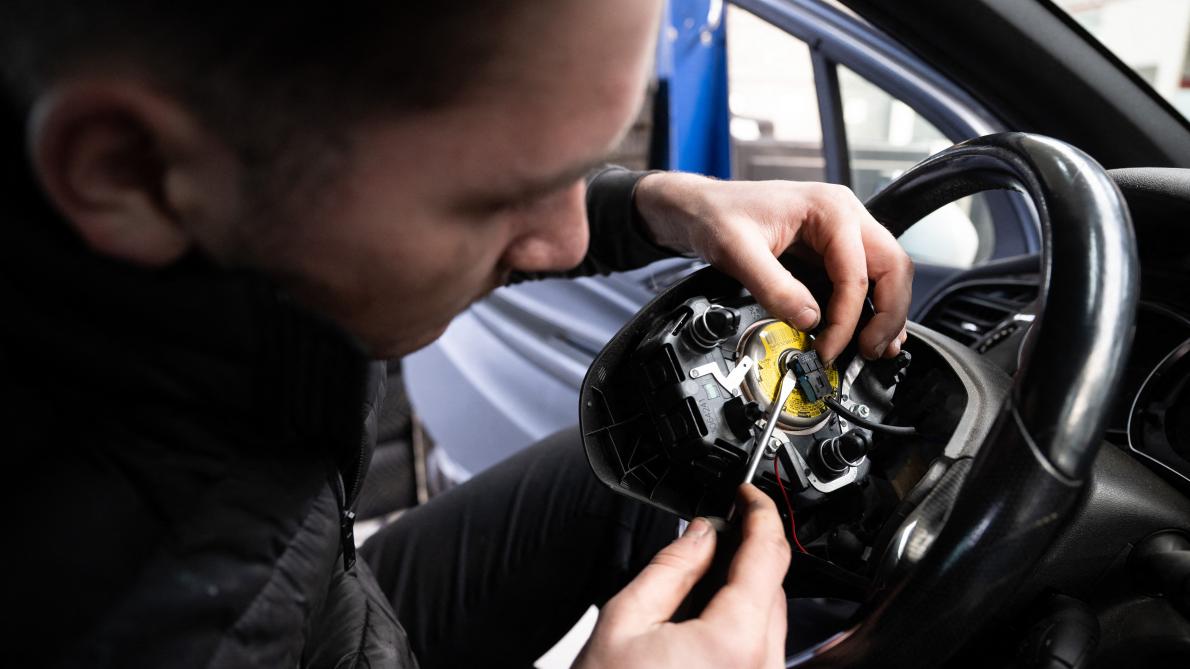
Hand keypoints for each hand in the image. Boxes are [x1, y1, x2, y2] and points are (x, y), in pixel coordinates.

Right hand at [573, 485, 789, 668]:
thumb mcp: (625, 621)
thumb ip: (671, 567)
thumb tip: (702, 530)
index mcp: (735, 642)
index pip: (768, 555)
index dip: (760, 513)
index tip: (748, 494)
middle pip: (772, 587)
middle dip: (744, 552)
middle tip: (709, 529)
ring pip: (767, 618)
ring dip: (740, 589)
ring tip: (692, 584)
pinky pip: (758, 647)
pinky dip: (736, 622)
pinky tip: (697, 621)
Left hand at [634, 173, 912, 362]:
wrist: (700, 207)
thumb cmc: (717, 215)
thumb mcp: (737, 251)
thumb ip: (773, 286)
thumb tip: (808, 320)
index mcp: (830, 209)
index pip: (856, 273)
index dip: (846, 319)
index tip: (827, 347)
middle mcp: (846, 215)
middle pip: (893, 268)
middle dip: (888, 314)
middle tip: (869, 351)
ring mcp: (844, 231)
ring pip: (888, 273)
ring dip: (887, 312)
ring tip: (877, 347)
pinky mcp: (834, 248)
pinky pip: (867, 277)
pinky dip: (873, 305)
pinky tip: (869, 330)